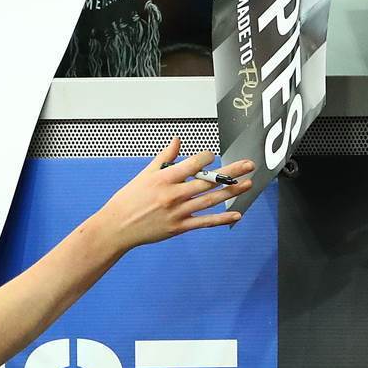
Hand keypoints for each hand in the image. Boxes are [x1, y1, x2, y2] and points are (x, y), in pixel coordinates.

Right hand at [85, 139, 253, 251]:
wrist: (117, 226)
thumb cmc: (129, 198)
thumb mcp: (145, 174)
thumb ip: (165, 157)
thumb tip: (178, 140)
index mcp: (165, 178)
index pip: (192, 165)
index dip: (206, 159)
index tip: (214, 156)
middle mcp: (174, 194)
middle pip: (208, 181)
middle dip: (231, 172)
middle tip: (249, 165)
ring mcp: (178, 212)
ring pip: (211, 200)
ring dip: (232, 191)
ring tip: (248, 184)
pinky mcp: (180, 227)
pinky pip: (205, 222)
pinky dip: (222, 219)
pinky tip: (237, 214)